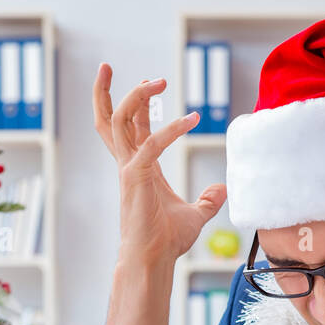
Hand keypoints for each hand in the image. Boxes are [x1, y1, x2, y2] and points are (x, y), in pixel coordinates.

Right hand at [93, 64, 225, 267]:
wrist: (153, 260)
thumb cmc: (166, 241)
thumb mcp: (194, 216)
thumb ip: (207, 201)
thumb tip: (221, 190)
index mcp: (139, 168)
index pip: (130, 128)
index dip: (138, 104)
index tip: (151, 83)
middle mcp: (128, 164)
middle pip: (107, 119)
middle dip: (103, 90)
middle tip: (106, 64)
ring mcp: (128, 169)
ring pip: (118, 120)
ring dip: (135, 96)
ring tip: (156, 79)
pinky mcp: (135, 177)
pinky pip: (151, 143)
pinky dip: (172, 128)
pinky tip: (192, 119)